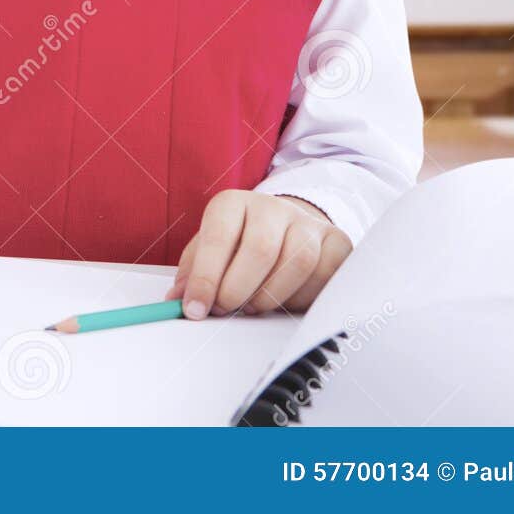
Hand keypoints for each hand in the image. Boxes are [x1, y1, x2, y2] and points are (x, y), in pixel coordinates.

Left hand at [168, 191, 351, 318]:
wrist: (284, 229)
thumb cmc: (238, 244)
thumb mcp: (208, 251)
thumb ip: (192, 273)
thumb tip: (176, 299)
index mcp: (233, 204)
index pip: (218, 237)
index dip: (205, 277)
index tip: (195, 309)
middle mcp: (272, 207)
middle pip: (260, 249)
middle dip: (238, 289)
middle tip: (226, 309)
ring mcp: (308, 223)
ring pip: (298, 262)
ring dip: (270, 295)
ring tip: (253, 305)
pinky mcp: (337, 242)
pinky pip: (326, 274)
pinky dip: (303, 297)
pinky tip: (285, 299)